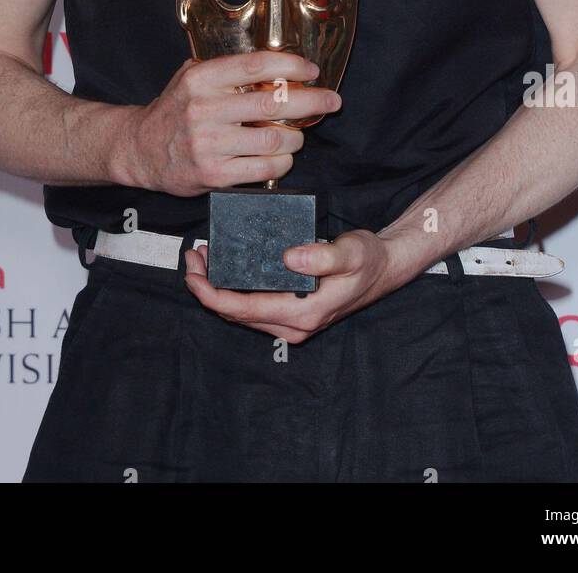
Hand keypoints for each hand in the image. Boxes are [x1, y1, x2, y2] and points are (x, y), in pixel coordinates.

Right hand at [112, 51, 340, 195]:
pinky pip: (264, 168)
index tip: (312, 71)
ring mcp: (209, 144)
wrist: (140, 149)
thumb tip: (277, 65)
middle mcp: (205, 109)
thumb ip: (227, 69)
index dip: (292, 66)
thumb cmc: (175, 110)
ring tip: (298, 134)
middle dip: (312, 101)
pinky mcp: (214, 175)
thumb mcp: (191, 76)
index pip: (257, 66)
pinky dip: (282, 163)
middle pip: (274, 103)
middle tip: (331, 100)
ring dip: (296, 137)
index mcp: (202, 78)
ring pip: (274, 139)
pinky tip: (282, 157)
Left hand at [184, 230, 397, 343]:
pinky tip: (226, 267)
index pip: (243, 309)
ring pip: (241, 312)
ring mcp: (291, 323)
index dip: (211, 294)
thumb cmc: (368, 259)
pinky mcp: (291, 312)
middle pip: (235, 313)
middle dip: (207, 288)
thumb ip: (323, 256)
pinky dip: (233, 289)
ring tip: (203, 258)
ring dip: (217, 289)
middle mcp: (293, 325)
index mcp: (302, 313)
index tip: (194, 273)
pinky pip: (252, 307)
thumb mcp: (351, 252)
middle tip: (192, 256)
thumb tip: (290, 258)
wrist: (384, 269)